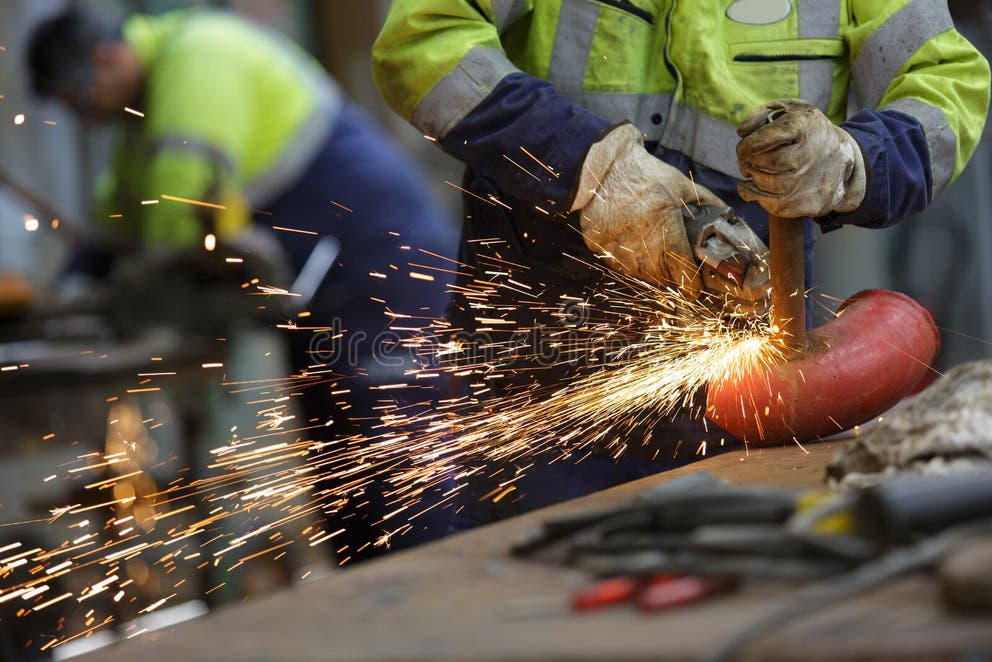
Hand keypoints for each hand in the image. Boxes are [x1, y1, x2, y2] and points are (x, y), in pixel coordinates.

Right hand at [572, 123, 724, 296]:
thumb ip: (705, 201)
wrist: (604, 168)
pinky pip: (621, 266)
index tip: (696, 286)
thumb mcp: (680, 185)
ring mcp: (620, 252)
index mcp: (668, 236)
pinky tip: (633, 243)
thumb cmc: (645, 175)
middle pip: (664, 278)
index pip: (684, 275)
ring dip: (652, 269)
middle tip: (675, 261)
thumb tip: (725, 211)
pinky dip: (630, 260)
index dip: (692, 285)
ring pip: (642, 275)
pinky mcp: (602, 249)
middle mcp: (644, 250)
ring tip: (654, 249)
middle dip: (673, 274)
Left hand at [736, 99, 865, 218]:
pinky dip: (755, 193)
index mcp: (805, 126)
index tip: (744, 147)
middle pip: (761, 162)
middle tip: (747, 158)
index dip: (747, 145)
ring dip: (751, 176)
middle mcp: (809, 155)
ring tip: (755, 168)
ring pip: (762, 183)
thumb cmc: (807, 133)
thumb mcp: (791, 111)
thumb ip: (761, 114)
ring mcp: (807, 182)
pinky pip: (766, 203)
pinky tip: (760, 183)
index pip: (763, 139)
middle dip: (746, 160)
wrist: (842, 162)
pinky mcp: (804, 204)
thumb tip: (741, 132)